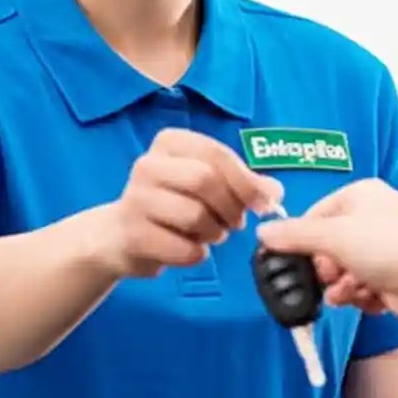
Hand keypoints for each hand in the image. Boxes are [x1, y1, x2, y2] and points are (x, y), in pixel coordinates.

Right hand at [103, 128, 283, 277]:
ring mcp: (136, 199)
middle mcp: (148, 165)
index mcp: (170, 143)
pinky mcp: (133, 234)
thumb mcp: (207, 185)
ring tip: (209, 234)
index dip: (247, 180)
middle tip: (235, 222)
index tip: (265, 203)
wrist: (122, 236)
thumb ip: (243, 184)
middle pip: (205, 180)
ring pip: (195, 215)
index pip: (217, 154)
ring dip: (214, 233)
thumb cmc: (174, 205)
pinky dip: (197, 254)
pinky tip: (188, 249)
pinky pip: (183, 248)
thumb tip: (275, 192)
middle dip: (231, 207)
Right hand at [255, 178, 397, 324]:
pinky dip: (361, 296)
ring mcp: (385, 249)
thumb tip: (264, 232)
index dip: (304, 240)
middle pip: (328, 247)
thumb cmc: (396, 247)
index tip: (293, 258)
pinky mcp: (393, 277)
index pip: (315, 216)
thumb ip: (294, 236)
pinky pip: (361, 288)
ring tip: (352, 290)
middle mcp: (373, 219)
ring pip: (343, 272)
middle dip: (326, 269)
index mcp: (360, 196)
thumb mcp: (332, 236)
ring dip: (342, 287)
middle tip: (331, 275)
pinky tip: (371, 297)